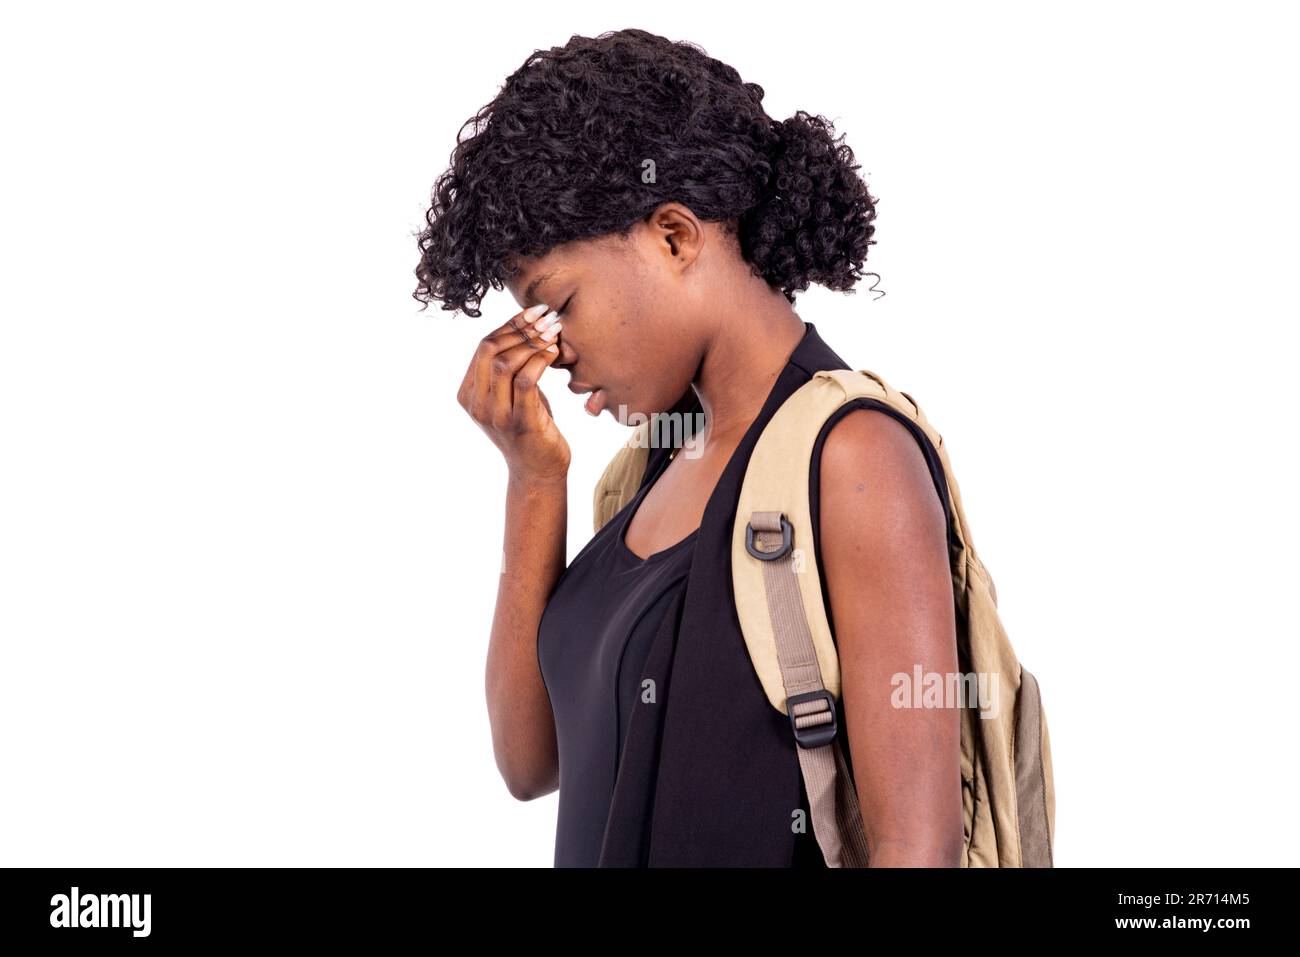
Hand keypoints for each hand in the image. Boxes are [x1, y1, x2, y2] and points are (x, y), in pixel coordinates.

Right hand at [457, 303, 568, 480]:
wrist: (538, 472)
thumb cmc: (530, 428)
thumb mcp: (513, 395)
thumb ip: (510, 368)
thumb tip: (527, 327)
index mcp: (469, 394)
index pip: (483, 347)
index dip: (509, 325)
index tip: (534, 311)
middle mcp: (477, 404)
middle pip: (490, 350)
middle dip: (520, 329)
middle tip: (547, 318)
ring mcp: (496, 416)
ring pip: (505, 364)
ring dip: (532, 343)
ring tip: (553, 333)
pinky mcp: (520, 423)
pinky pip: (526, 382)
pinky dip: (541, 361)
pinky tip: (555, 353)